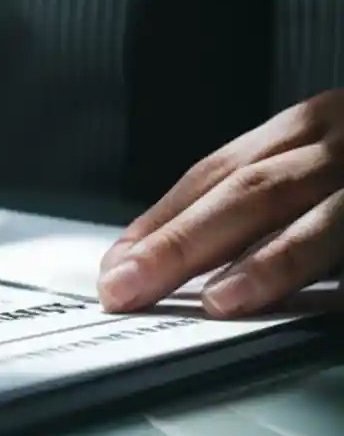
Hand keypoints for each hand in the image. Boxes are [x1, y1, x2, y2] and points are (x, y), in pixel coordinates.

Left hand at [98, 89, 343, 317]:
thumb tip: (160, 254)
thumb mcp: (314, 161)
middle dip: (182, 244)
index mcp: (301, 130)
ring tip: (220, 302)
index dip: (161, 222)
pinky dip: (340, 275)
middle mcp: (336, 146)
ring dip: (268, 264)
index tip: (115, 267)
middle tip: (127, 288)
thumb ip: (254, 196)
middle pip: (251, 193)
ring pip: (321, 222)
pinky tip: (328, 305)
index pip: (214, 176)